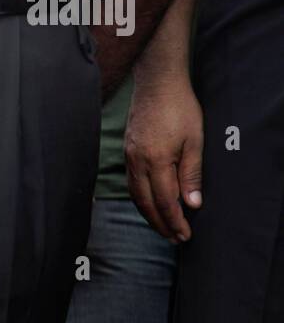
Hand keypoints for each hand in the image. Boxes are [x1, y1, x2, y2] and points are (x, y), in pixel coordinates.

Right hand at [125, 79, 202, 242]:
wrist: (156, 84)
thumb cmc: (179, 108)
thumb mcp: (195, 141)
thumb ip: (192, 174)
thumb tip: (192, 204)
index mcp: (157, 161)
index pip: (165, 201)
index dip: (175, 221)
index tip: (184, 235)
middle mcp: (138, 163)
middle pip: (146, 203)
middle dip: (160, 224)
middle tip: (174, 238)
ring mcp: (129, 157)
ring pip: (135, 195)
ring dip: (148, 214)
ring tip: (162, 226)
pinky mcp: (127, 152)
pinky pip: (131, 183)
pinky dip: (140, 199)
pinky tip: (149, 203)